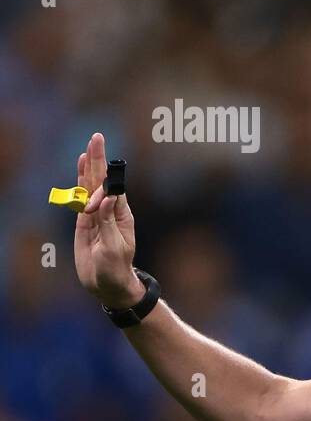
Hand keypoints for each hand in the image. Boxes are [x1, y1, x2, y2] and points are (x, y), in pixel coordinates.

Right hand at [73, 132, 142, 309]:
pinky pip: (81, 198)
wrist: (106, 283)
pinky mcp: (84, 221)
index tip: (102, 168)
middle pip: (103, 180)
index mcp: (122, 214)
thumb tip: (107, 199)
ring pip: (91, 186)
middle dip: (99, 159)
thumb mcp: (114, 247)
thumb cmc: (115, 267)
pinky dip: (80, 183)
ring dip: (89, 167)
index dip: (107, 177)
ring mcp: (96, 214)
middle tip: (97, 137)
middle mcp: (110, 210)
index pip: (114, 189)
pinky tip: (81, 169)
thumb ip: (108, 222)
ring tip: (89, 147)